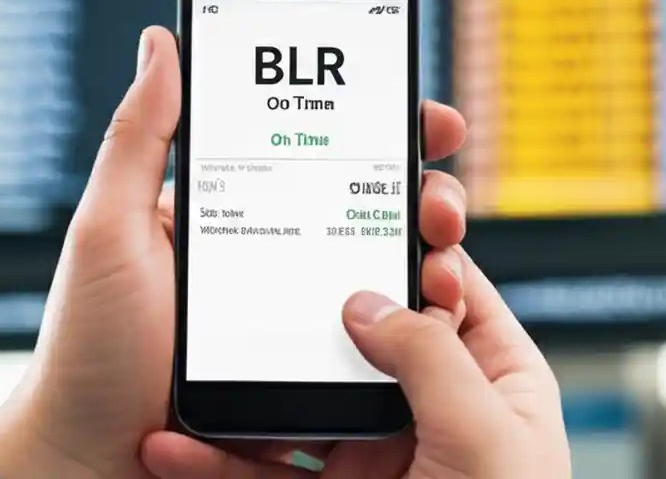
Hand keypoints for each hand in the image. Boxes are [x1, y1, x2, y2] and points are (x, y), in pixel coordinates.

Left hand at [0, 26, 472, 478]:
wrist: (93, 460)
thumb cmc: (88, 348)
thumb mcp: (107, 230)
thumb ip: (139, 137)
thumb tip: (163, 41)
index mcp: (235, 210)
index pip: (319, 149)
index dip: (383, 127)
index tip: (429, 119)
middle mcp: (275, 255)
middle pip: (369, 208)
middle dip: (425, 196)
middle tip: (439, 207)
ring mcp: (297, 316)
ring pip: (384, 274)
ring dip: (432, 260)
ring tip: (440, 266)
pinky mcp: (310, 372)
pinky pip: (377, 344)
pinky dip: (416, 329)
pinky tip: (431, 317)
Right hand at [140, 249, 571, 478]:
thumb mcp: (485, 438)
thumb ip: (428, 359)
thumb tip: (365, 299)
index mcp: (493, 382)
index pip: (449, 291)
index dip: (410, 249)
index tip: (363, 211)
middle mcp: (431, 411)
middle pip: (363, 334)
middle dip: (308, 304)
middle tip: (262, 263)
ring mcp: (375, 456)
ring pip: (300, 400)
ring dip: (246, 382)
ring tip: (194, 347)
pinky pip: (263, 469)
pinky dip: (215, 460)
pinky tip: (172, 444)